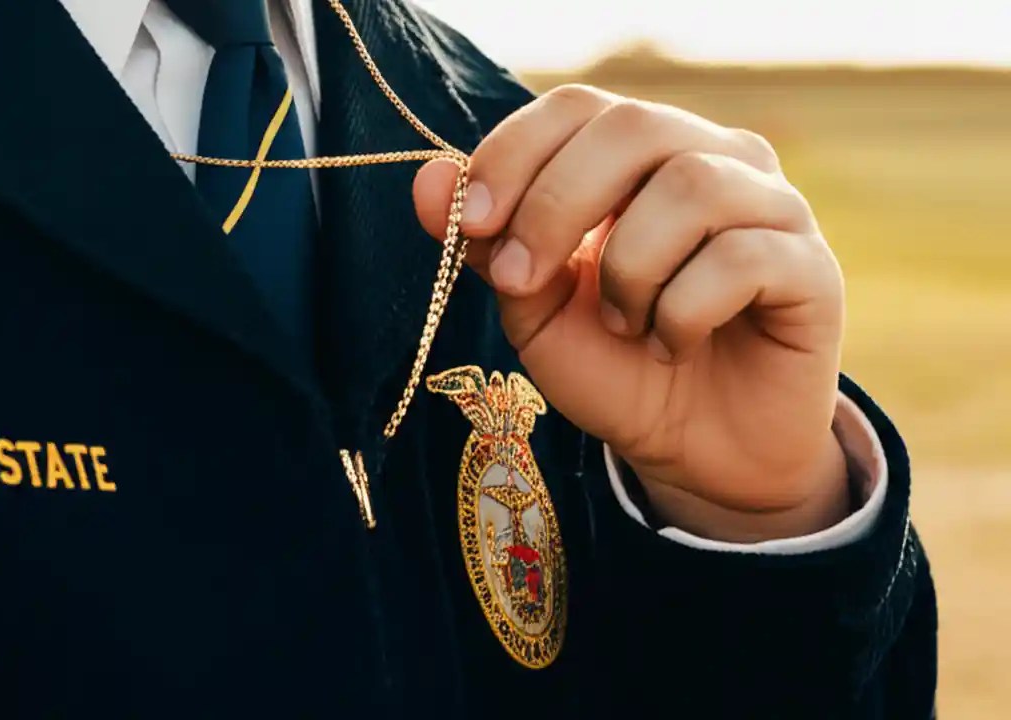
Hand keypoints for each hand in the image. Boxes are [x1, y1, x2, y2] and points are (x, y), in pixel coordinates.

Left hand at [414, 85, 850, 541]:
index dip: (516, 152)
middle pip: (634, 126)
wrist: (693, 451)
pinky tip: (673, 346)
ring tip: (623, 325)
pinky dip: (683, 311)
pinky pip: (743, 256)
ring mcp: (770, 207)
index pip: (578, 107)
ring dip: (630, 269)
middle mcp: (712, 159)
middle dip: (558, 204)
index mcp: (639, 158)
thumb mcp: (534, 310)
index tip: (471, 223)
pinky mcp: (812, 267)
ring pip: (693, 186)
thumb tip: (428, 180)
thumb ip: (490, 246)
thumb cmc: (614, 367)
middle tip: (527, 280)